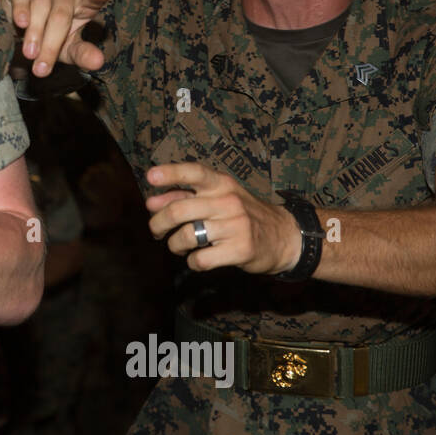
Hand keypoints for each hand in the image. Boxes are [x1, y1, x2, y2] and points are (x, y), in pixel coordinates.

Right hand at [4, 0, 110, 75]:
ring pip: (41, 5)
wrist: (18, 27)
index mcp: (82, 0)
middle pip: (61, 14)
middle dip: (52, 43)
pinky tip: (21, 23)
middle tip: (42, 67)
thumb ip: (83, 53)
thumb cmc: (50, 35)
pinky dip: (21, 9)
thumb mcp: (68, 48)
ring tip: (30, 54)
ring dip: (35, 31)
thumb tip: (98, 62)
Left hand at [144, 162, 300, 273]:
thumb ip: (183, 196)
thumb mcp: (218, 198)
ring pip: (185, 236)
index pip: (194, 172)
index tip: (151, 177)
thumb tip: (151, 202)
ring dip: (174, 245)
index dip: (170, 173)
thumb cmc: (242, 216)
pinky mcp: (240, 249)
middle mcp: (228, 201)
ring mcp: (235, 225)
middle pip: (178, 210)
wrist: (284, 237)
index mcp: (222, 184)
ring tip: (179, 246)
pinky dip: (193, 262)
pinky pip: (200, 259)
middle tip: (156, 231)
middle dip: (158, 223)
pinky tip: (199, 259)